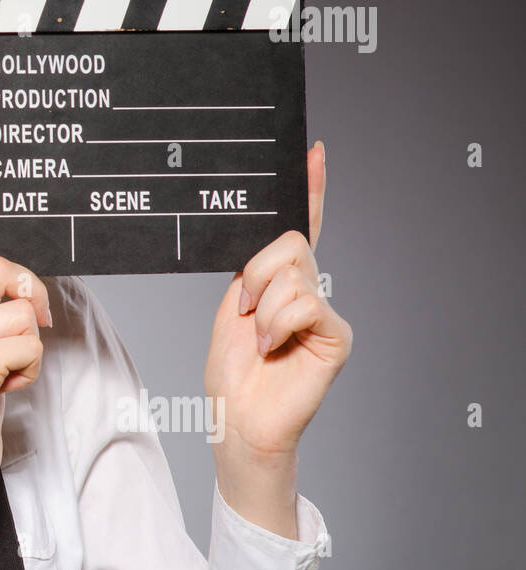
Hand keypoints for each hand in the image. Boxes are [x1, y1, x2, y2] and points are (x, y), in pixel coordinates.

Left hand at [203, 141, 352, 532]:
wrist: (238, 418)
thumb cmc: (233, 370)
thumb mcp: (233, 306)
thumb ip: (254, 270)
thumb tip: (273, 241)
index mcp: (279, 280)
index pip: (300, 226)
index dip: (309, 189)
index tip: (312, 151)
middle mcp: (308, 290)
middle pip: (290, 242)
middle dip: (257, 272)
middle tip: (245, 310)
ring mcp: (325, 312)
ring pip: (293, 273)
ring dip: (262, 306)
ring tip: (260, 337)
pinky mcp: (337, 335)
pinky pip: (306, 302)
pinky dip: (278, 322)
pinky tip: (274, 346)